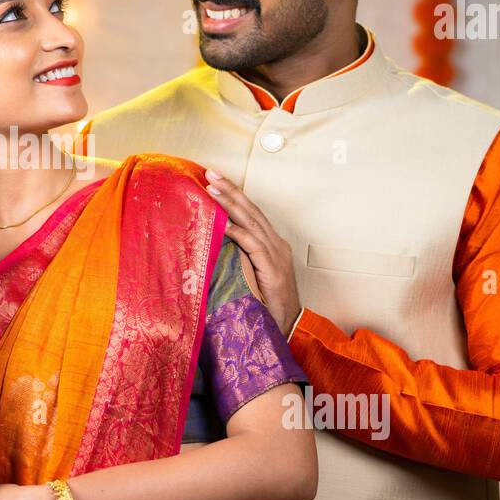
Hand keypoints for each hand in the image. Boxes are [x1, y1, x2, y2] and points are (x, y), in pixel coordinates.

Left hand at [204, 169, 301, 336]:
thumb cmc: (267, 303)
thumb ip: (240, 257)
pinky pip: (253, 246)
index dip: (234, 196)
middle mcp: (276, 244)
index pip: (251, 213)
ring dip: (231, 204)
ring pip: (252, 222)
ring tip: (212, 189)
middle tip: (211, 173)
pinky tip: (223, 223)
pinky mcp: (273, 269)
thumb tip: (216, 245)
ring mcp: (276, 255)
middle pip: (251, 210)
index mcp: (272, 244)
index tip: (215, 181)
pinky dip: (238, 233)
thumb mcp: (252, 274)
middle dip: (230, 190)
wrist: (288, 326)